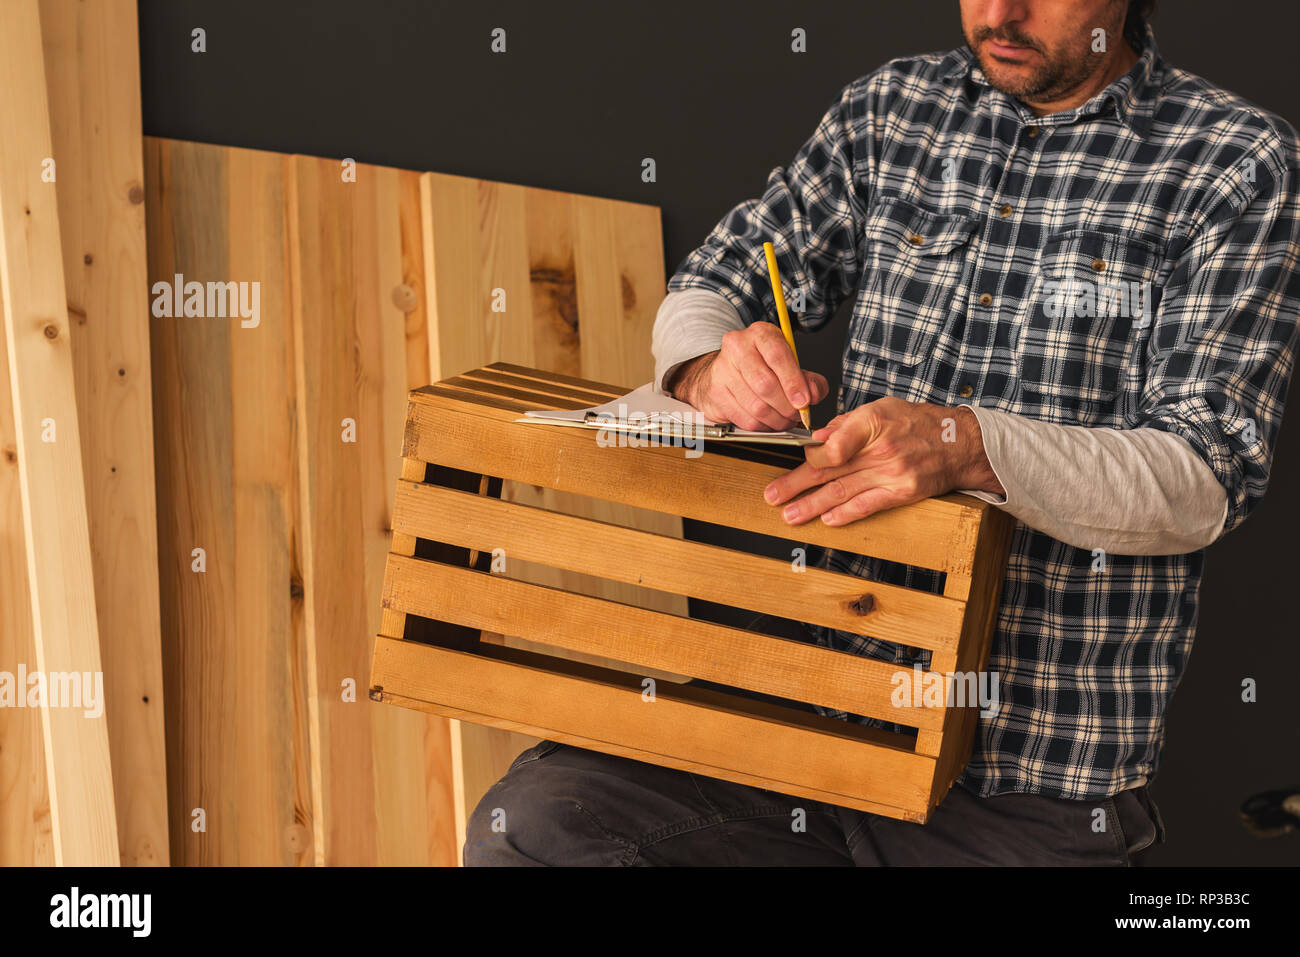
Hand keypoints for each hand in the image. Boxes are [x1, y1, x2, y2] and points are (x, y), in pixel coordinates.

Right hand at [665, 323, 828, 430]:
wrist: (726, 371)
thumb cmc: (761, 366)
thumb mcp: (790, 364)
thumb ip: (809, 379)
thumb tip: (814, 394)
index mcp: (760, 334)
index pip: (777, 355)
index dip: (794, 382)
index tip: (805, 401)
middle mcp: (737, 347)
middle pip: (765, 384)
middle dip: (787, 406)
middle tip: (797, 414)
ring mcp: (722, 370)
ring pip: (756, 406)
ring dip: (776, 419)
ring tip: (785, 419)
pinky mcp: (715, 393)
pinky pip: (745, 418)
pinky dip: (762, 426)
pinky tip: (768, 422)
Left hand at [763, 399, 1003, 525]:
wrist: (959, 442)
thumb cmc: (917, 423)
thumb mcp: (880, 409)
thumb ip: (846, 424)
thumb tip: (815, 438)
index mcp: (872, 422)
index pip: (830, 445)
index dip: (809, 457)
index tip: (798, 462)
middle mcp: (881, 449)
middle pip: (829, 471)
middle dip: (796, 485)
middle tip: (773, 496)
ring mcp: (892, 473)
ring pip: (843, 492)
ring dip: (812, 506)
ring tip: (790, 515)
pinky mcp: (902, 493)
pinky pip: (867, 506)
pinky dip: (844, 513)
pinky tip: (826, 519)